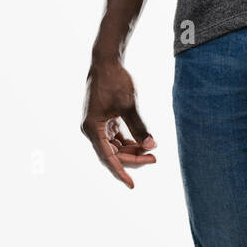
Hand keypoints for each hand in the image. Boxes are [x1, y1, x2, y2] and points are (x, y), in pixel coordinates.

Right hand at [81, 59, 155, 188]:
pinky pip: (114, 138)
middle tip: (154, 158)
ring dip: (131, 150)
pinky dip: (128, 141)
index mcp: (93, 129)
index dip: (121, 172)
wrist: (106, 62)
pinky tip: (142, 142)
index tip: (132, 185)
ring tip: (152, 151)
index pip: (108, 158)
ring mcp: (96, 125)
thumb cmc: (115, 81)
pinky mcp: (102, 120)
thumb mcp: (129, 105)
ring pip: (114, 146)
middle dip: (133, 158)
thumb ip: (139, 127)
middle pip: (112, 154)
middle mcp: (91, 130)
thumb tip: (151, 146)